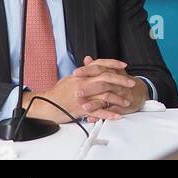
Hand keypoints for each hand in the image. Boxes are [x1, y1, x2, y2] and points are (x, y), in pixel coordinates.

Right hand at [24, 56, 143, 121]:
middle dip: (121, 81)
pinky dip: (109, 114)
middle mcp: (84, 84)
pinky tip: (117, 115)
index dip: (113, 64)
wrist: (46, 105)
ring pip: (105, 95)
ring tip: (126, 101)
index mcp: (82, 75)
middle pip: (106, 79)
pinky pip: (98, 111)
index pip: (100, 65)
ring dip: (118, 99)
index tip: (123, 66)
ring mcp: (84, 97)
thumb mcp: (70, 78)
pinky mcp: (82, 109)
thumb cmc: (58, 92)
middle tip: (131, 83)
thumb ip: (83, 71)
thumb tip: (90, 62)